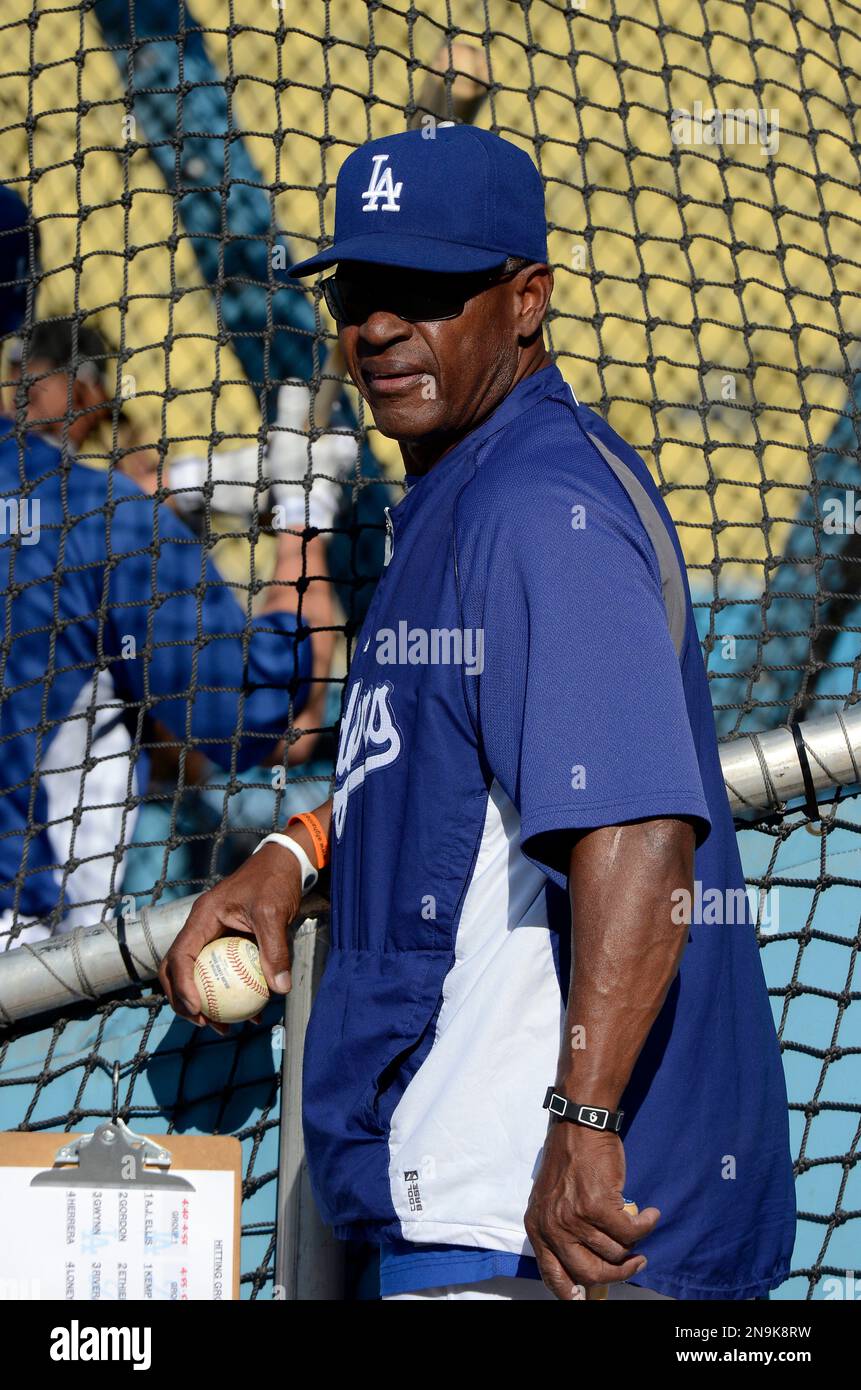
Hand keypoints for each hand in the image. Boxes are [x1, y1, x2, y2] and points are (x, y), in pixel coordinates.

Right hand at [157, 842, 303, 1034]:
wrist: (285, 863)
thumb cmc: (275, 882)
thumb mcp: (274, 913)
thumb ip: (274, 949)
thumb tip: (278, 989)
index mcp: (202, 917)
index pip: (179, 956)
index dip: (182, 986)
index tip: (198, 1010)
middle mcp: (201, 927)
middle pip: (177, 970)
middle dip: (184, 1001)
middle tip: (204, 1024)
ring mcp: (213, 935)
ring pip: (198, 975)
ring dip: (206, 1003)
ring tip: (224, 1028)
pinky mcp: (228, 942)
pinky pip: (222, 972)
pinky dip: (231, 993)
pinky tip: (250, 1013)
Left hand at [524, 1123, 659, 1299]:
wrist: (579, 1124)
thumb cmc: (570, 1159)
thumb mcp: (553, 1199)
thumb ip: (562, 1230)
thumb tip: (587, 1264)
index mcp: (538, 1228)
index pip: (552, 1275)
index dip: (572, 1293)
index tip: (586, 1300)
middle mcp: (553, 1227)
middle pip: (588, 1273)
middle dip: (616, 1275)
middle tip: (633, 1264)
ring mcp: (575, 1218)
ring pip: (614, 1252)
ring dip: (634, 1246)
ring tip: (640, 1230)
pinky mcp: (599, 1206)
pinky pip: (631, 1231)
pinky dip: (646, 1225)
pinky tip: (649, 1215)